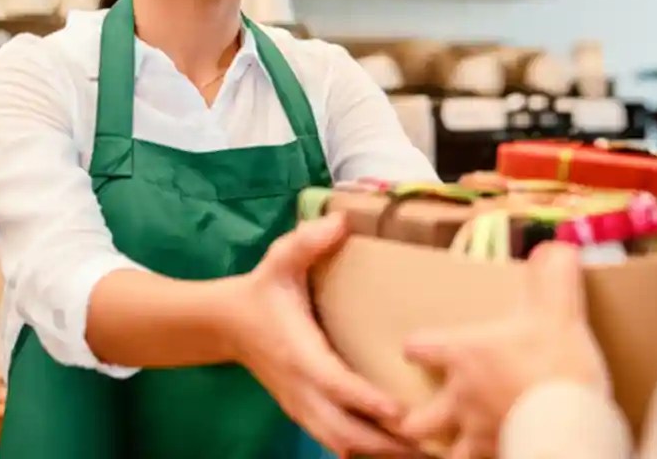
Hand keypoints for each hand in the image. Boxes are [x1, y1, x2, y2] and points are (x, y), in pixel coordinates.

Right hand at [227, 214, 417, 457]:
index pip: (333, 383)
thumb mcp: (279, 260)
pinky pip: (338, 442)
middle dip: (385, 441)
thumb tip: (340, 220)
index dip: (365, 399)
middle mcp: (301, 388)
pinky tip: (402, 450)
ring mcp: (302, 406)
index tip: (399, 411)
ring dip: (382, 451)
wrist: (225, 325)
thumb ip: (307, 241)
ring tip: (427, 453)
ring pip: (342, 443)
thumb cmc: (261, 290)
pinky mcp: (307, 414)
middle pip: (343, 430)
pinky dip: (368, 451)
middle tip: (431, 443)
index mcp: (297, 352)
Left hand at [400, 243, 610, 457]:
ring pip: (449, 455)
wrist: (571, 425)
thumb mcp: (557, 308)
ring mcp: (480, 437)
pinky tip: (501, 451)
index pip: (420, 347)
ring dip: (449, 451)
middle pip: (419, 420)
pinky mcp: (504, 457)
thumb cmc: (554, 365)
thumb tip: (555, 245)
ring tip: (454, 449)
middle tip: (414, 419)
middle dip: (413, 421)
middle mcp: (462, 401)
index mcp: (465, 357)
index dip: (418, 346)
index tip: (416, 346)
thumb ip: (553, 273)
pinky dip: (491, 457)